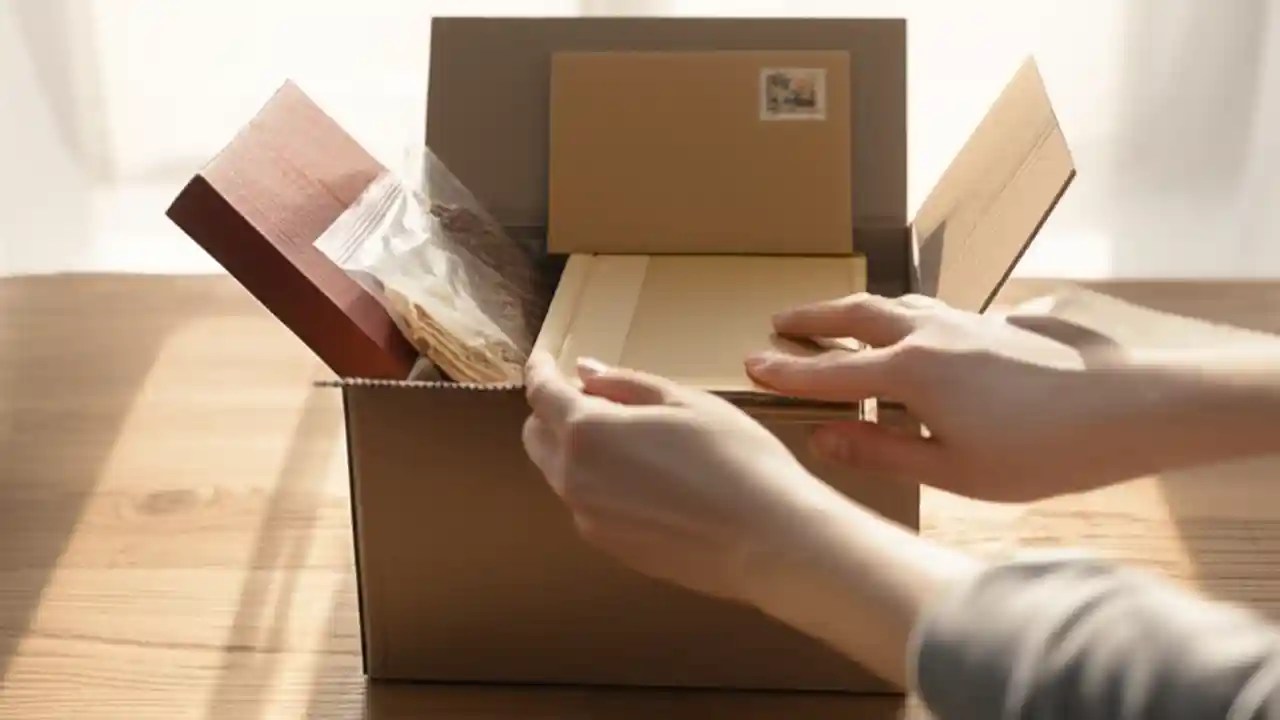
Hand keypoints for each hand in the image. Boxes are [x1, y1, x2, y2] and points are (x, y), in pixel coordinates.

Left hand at [522, 351, 978, 684]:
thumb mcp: (683, 402)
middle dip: (553, 411)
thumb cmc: (735, 459)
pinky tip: (649, 478)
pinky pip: (589, 504)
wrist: (769, 541)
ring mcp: (591, 520)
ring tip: (631, 437)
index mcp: (587, 433)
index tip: (543, 357)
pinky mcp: (613, 548)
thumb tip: (585, 373)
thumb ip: (625, 385)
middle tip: (594, 395)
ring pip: (562, 473)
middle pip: (538, 436)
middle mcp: (575, 479)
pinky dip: (600, 482)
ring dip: (577, 449)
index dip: (540, 369)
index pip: (541, 394)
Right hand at [745, 293, 1135, 501]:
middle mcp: (930, 336)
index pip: (831, 371)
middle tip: (778, 321)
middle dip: (812, 319)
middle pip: (855, 317)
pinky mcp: (993, 323)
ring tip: (832, 315)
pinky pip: (927, 308)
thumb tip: (822, 436)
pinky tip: (907, 327)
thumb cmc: (1040, 451)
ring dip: (853, 309)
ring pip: (893, 305)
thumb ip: (881, 451)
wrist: (1126, 408)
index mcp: (911, 373)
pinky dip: (897, 313)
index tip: (750, 363)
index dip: (787, 371)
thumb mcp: (952, 470)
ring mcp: (964, 322)